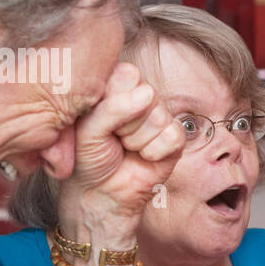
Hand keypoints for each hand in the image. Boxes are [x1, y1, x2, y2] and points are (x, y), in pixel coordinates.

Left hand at [58, 61, 184, 229]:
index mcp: (119, 86)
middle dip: (126, 123)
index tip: (100, 118)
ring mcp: (162, 117)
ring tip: (126, 148)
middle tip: (114, 137)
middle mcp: (143, 97)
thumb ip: (111, 108)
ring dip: (137, 141)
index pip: (129, 73)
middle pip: (148, 95)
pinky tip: (144, 157)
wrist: (101, 191)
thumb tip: (147, 94)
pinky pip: (173, 136)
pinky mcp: (176, 138)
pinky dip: (154, 152)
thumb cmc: (89, 156)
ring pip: (160, 117)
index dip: (115, 98)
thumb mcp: (88, 129)